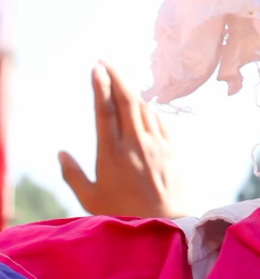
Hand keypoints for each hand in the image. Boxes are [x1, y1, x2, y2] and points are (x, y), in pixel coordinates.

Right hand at [58, 62, 187, 218]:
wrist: (168, 222)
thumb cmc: (124, 213)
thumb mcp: (91, 199)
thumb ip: (73, 174)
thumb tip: (61, 152)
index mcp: (112, 154)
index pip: (105, 111)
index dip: (101, 86)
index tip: (96, 68)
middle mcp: (136, 144)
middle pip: (128, 100)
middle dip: (117, 76)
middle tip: (106, 62)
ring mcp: (158, 144)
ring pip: (145, 108)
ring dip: (132, 92)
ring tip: (122, 84)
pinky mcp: (174, 147)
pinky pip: (161, 120)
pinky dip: (150, 111)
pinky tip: (143, 109)